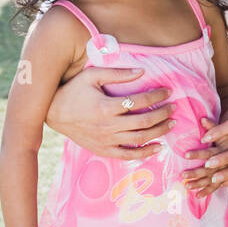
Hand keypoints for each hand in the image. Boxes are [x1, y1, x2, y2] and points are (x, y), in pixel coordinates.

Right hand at [45, 66, 174, 159]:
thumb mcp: (92, 76)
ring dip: (159, 131)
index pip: (140, 101)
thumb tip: (142, 71)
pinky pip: (128, 154)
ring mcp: (106, 140)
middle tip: (174, 108)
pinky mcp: (103, 150)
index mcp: (107, 106)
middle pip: (144, 121)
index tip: (168, 91)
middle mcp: (108, 126)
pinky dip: (145, 152)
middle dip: (163, 114)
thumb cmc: (73, 90)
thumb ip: (118, 74)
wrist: (53, 112)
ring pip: (140, 138)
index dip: (157, 96)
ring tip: (171, 124)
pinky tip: (158, 147)